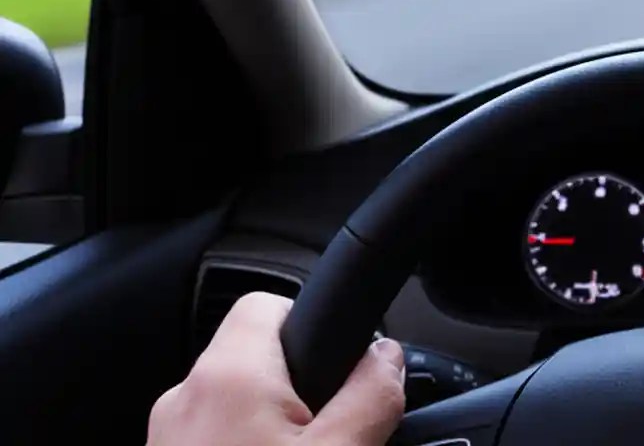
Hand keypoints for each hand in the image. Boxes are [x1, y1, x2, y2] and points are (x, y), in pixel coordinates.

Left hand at [147, 292, 404, 445]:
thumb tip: (386, 357)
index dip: (313, 326)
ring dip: (273, 426)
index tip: (340, 365)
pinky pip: (215, 440)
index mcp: (228, 377)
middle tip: (329, 433)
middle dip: (299, 389)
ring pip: (235, 407)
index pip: (268, 302)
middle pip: (256, 359)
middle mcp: (184, 398)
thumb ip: (370, 397)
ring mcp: (166, 439)